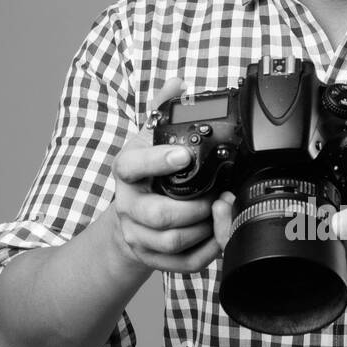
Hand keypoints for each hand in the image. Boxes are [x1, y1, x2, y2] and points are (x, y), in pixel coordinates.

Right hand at [111, 77, 236, 272]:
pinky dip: (206, 252)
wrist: (128, 217)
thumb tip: (178, 83)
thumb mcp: (148, 140)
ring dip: (204, 229)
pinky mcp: (151, 258)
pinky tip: (217, 234)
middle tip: (218, 195)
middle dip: (195, 207)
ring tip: (220, 211)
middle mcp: (128, 205)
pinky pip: (182, 263)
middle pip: (158, 214)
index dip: (158, 161)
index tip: (184, 155)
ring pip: (171, 241)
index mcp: (126, 172)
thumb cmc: (145, 176)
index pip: (132, 166)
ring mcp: (137, 234)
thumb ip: (162, 110)